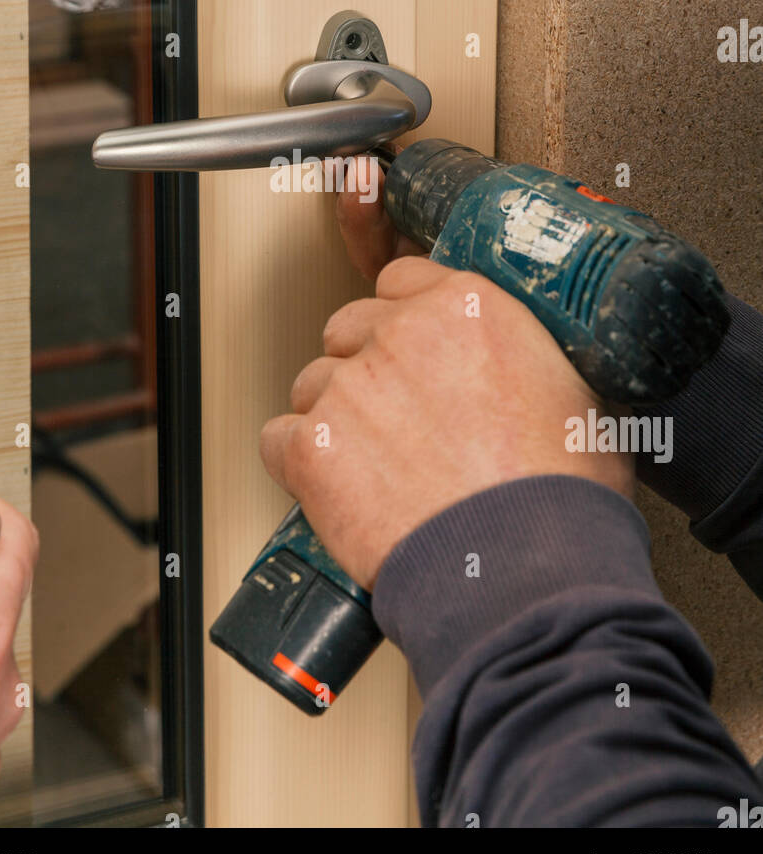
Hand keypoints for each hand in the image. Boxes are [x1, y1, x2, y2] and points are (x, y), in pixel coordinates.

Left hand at [261, 160, 633, 589]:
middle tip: (397, 422)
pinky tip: (340, 495)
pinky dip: (301, 466)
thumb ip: (522, 360)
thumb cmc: (559, 497)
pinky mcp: (313, 447)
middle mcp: (399, 334)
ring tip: (376, 472)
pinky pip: (280, 440)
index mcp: (464, 307)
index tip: (411, 356)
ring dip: (336, 419)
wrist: (523, 571)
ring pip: (313, 386)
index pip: (402, 281)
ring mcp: (349, 388)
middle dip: (365, 368)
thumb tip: (515, 372)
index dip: (403, 322)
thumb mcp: (574, 397)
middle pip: (349, 330)